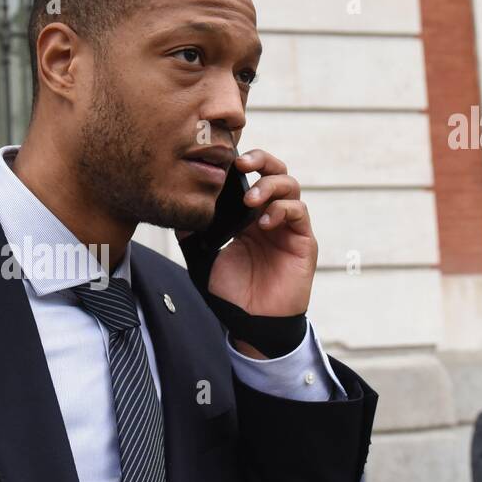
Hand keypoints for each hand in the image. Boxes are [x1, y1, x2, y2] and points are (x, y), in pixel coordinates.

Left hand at [180, 149, 316, 316]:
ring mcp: (287, 226)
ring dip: (269, 185)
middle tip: (240, 164)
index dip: (240, 162)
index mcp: (246, 216)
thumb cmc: (231, 294)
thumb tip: (179, 211)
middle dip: (260, 159)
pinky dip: (282, 209)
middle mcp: (269, 215)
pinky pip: (298, 212)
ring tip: (250, 200)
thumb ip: (193, 236)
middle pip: (274, 170)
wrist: (251, 322)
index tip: (221, 159)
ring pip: (289, 185)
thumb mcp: (204, 260)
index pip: (249, 177)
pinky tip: (263, 222)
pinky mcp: (302, 240)